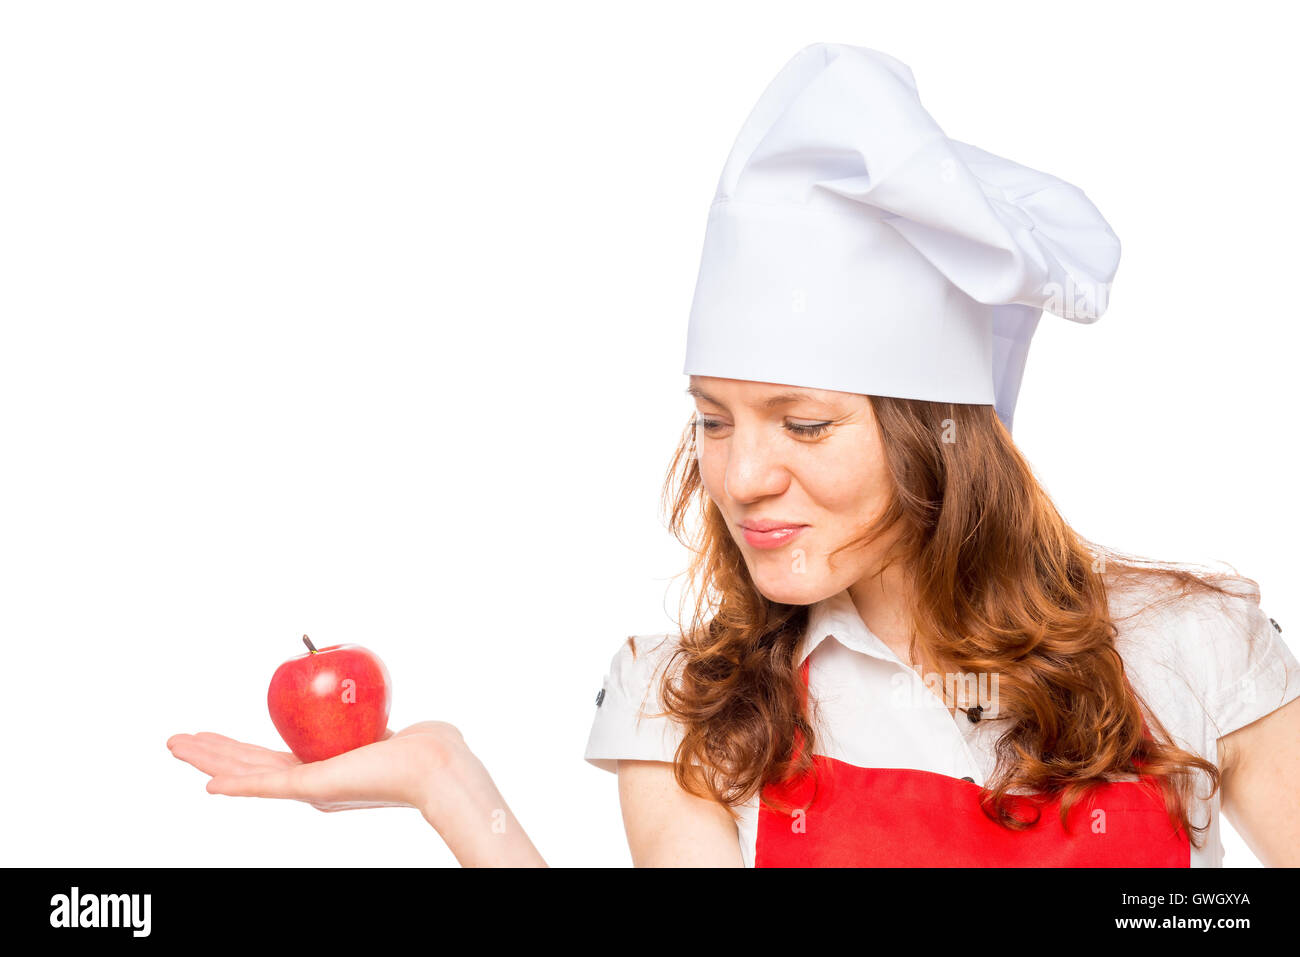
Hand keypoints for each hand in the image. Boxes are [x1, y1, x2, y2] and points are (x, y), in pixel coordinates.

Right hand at [166, 721, 468, 816]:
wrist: (433, 764)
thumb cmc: (420, 745)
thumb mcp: (378, 723)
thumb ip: (360, 715)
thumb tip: (359, 695)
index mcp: (321, 771)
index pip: (268, 759)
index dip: (236, 750)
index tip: (211, 738)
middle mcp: (309, 785)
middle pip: (247, 767)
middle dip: (210, 754)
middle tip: (174, 741)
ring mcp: (308, 789)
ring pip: (246, 775)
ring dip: (208, 761)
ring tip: (176, 747)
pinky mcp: (312, 788)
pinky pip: (266, 787)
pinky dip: (236, 786)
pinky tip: (208, 785)